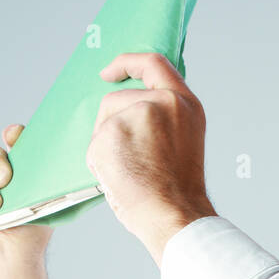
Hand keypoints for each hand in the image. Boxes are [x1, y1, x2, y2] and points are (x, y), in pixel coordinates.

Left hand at [86, 52, 215, 263]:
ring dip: (107, 146)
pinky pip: (94, 145)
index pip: (154, 64)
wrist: (174, 216)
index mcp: (185, 104)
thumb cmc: (177, 191)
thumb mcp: (182, 141)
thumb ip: (162, 118)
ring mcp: (137, 114)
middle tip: (125, 158)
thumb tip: (125, 110)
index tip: (108, 72)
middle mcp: (162, 102)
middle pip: (117, 99)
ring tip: (129, 172)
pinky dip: (100, 164)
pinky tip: (119, 179)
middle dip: (110, 125)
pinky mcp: (112, 132)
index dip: (127, 63)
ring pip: (103, 122)